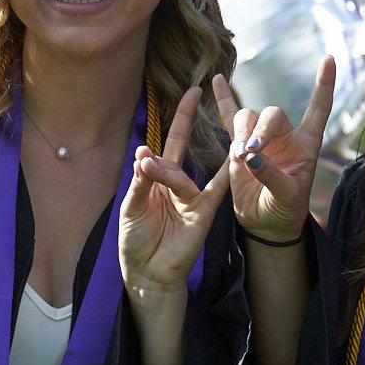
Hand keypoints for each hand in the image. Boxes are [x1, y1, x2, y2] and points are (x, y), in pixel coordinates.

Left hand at [119, 85, 230, 311]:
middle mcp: (177, 184)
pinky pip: (215, 191)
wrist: (147, 273)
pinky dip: (224, 175)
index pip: (171, 143)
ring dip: (163, 170)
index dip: (180, 118)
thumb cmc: (136, 241)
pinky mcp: (202, 214)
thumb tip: (145, 153)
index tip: (192, 91)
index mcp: (159, 179)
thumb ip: (140, 182)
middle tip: (192, 93)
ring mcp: (191, 198)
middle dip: (186, 119)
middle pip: (180, 147)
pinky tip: (233, 157)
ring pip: (180, 175)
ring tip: (146, 166)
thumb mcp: (131, 209)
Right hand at [211, 56, 333, 246]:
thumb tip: (252, 158)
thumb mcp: (287, 198)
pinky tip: (216, 79)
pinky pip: (229, 117)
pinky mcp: (239, 146)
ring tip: (239, 158)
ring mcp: (261, 139)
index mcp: (306, 145)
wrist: (267, 223)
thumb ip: (273, 177)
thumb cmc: (284, 211)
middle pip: (271, 114)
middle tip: (250, 153)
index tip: (329, 59)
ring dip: (241, 133)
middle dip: (260, 130)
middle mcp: (284, 137)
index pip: (318, 109)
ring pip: (248, 117)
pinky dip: (223, 99)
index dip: (324, 85)